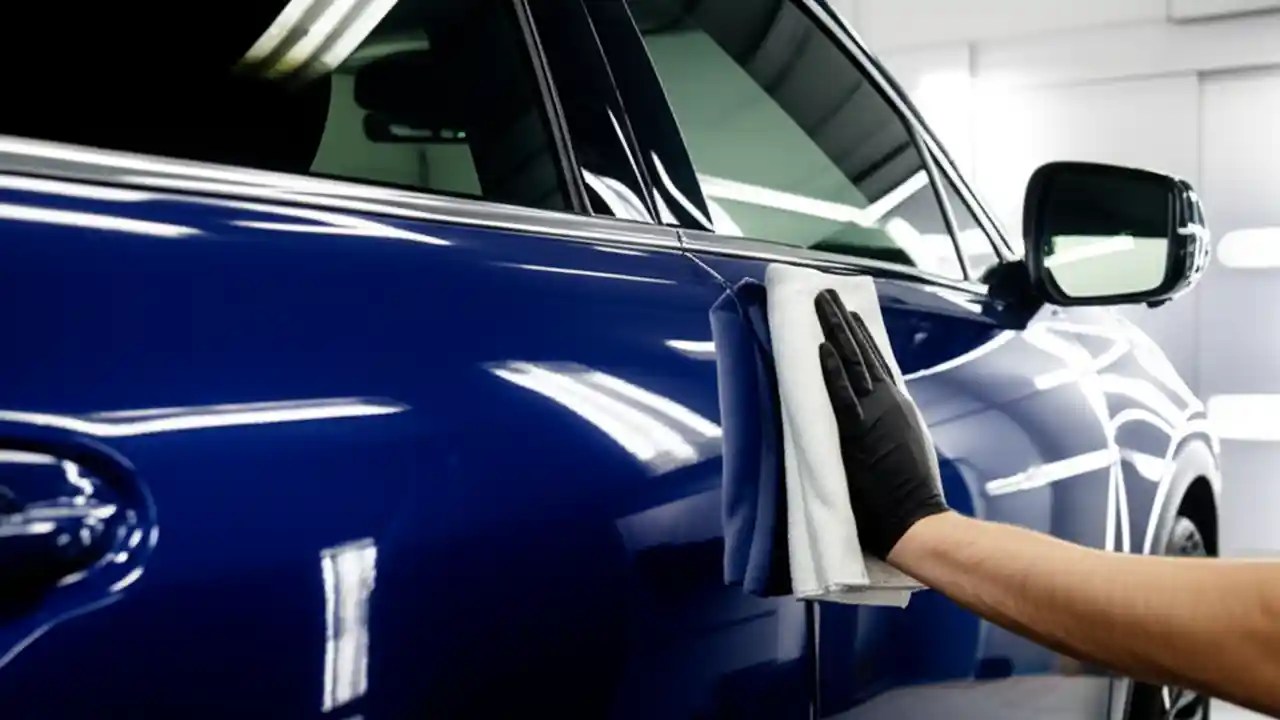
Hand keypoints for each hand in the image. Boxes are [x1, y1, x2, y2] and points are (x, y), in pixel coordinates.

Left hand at [815, 289, 949, 559]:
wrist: (917, 521)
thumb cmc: (910, 494)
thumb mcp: (906, 445)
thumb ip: (889, 423)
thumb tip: (874, 411)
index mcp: (897, 406)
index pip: (876, 360)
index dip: (859, 334)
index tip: (845, 312)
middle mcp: (886, 402)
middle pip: (862, 351)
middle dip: (842, 321)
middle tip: (826, 293)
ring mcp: (872, 415)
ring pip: (852, 363)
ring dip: (834, 331)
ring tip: (821, 304)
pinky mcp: (857, 434)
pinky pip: (841, 395)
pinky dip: (832, 370)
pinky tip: (822, 348)